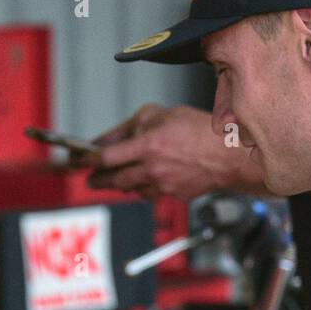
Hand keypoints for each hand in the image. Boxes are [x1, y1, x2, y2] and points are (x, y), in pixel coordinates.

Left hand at [87, 104, 231, 199]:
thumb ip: (142, 122)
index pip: (106, 157)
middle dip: (97, 180)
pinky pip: (150, 194)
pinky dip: (143, 188)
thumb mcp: (169, 114)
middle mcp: (153, 169)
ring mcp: (163, 186)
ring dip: (119, 184)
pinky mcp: (174, 196)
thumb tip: (124, 133)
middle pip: (113, 180)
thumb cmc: (205, 132)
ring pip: (131, 189)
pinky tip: (143, 181)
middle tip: (89, 178)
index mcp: (149, 146)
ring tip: (113, 179)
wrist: (232, 158)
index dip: (86, 160)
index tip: (77, 161)